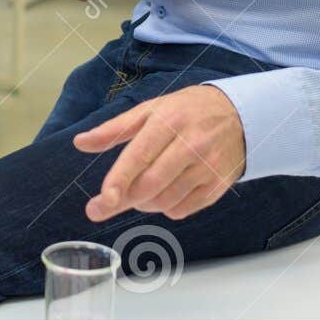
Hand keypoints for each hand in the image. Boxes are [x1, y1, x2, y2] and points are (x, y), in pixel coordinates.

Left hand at [74, 85, 245, 221]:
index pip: (139, 155)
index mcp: (169, 120)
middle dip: (123, 199)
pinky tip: (166, 190)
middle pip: (151, 184)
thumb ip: (114, 129)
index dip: (119, 180)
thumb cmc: (186, 111)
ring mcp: (208, 166)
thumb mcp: (150, 109)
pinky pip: (182, 210)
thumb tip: (80, 142)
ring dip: (144, 203)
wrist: (239, 114)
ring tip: (142, 188)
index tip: (104, 200)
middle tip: (105, 205)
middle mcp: (191, 143)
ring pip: (165, 201)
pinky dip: (166, 207)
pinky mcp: (219, 185)